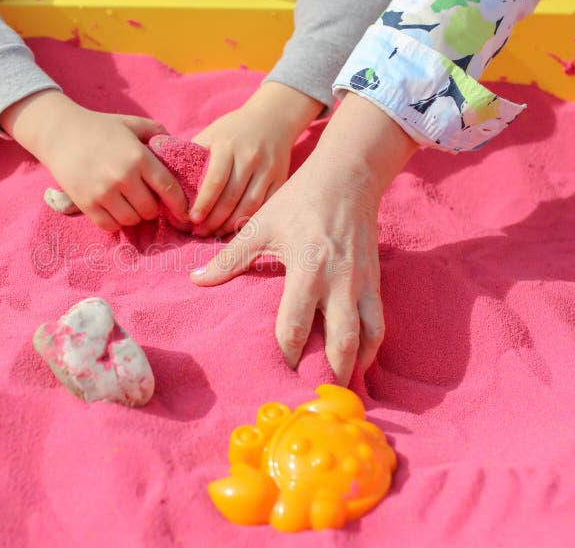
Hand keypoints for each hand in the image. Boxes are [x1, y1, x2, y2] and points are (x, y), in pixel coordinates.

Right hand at [0, 90, 187, 230]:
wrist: (59, 132)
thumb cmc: (99, 127)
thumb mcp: (131, 123)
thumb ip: (157, 132)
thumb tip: (178, 146)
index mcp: (138, 157)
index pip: (168, 188)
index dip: (179, 204)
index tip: (184, 212)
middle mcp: (123, 176)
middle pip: (150, 209)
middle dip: (153, 208)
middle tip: (147, 201)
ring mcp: (103, 192)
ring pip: (132, 220)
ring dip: (135, 216)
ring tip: (130, 205)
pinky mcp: (86, 203)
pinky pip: (110, 225)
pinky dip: (116, 222)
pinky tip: (115, 210)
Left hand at [189, 82, 322, 236]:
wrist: (273, 118)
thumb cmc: (233, 130)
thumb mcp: (211, 133)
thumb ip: (192, 154)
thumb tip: (168, 179)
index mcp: (228, 146)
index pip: (215, 180)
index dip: (203, 203)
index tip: (192, 219)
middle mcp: (250, 158)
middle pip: (231, 197)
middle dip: (213, 220)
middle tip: (199, 232)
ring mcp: (267, 170)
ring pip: (249, 206)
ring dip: (230, 224)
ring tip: (215, 233)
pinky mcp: (280, 179)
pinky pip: (265, 206)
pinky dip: (250, 220)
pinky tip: (236, 228)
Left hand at [191, 93, 418, 384]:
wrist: (347, 177)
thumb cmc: (298, 201)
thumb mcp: (260, 225)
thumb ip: (228, 258)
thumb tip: (195, 280)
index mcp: (306, 269)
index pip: (295, 324)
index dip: (287, 354)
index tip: (276, 375)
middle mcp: (338, 282)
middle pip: (340, 341)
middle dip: (328, 373)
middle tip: (313, 398)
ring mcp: (361, 284)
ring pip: (367, 337)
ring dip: (354, 367)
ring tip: (339, 391)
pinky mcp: (375, 281)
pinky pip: (379, 323)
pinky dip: (371, 347)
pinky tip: (359, 363)